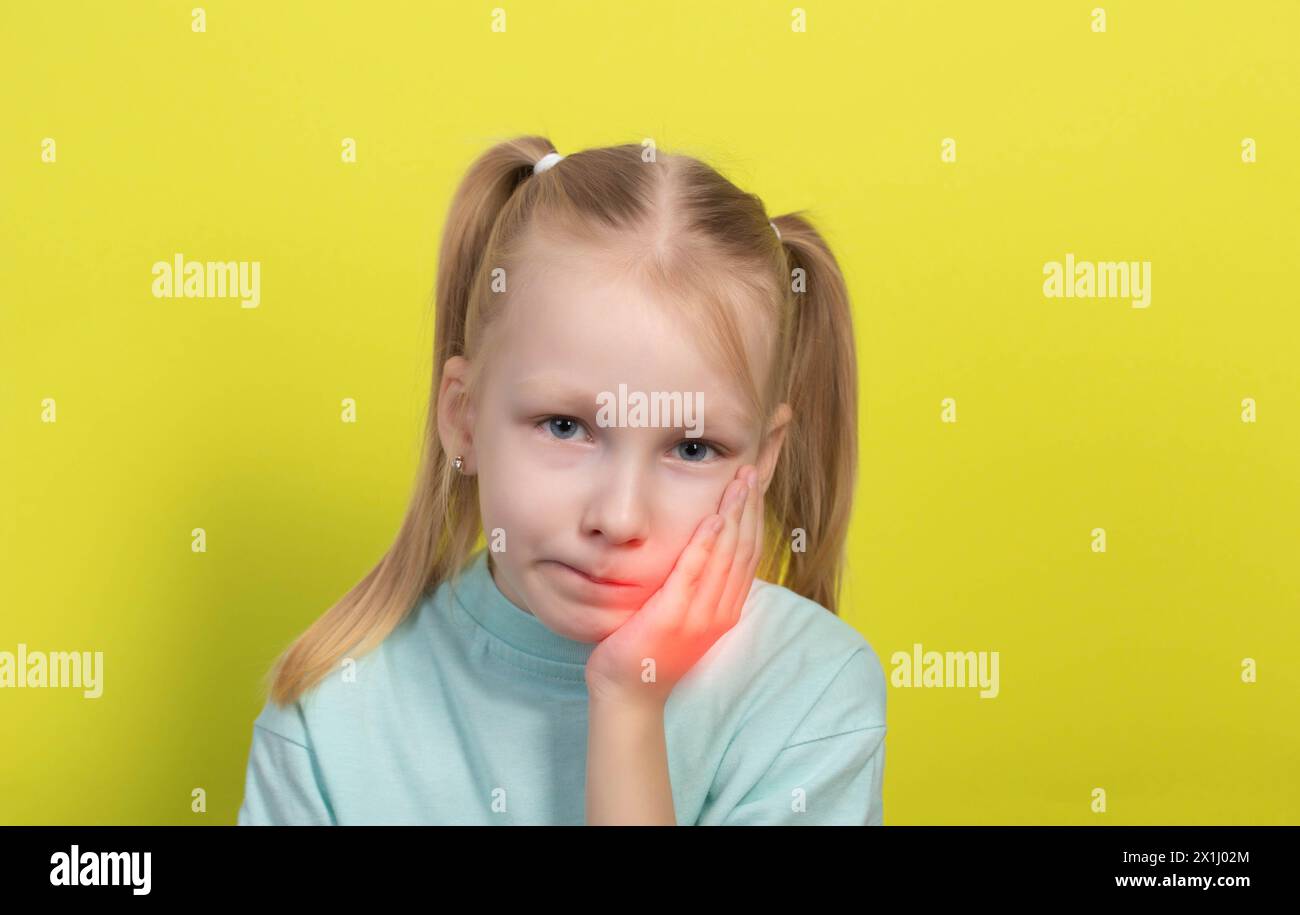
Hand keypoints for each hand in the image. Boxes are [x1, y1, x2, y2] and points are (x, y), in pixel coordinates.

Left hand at [585, 463, 764, 709]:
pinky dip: (706, 545)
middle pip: (743, 550)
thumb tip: (705, 552)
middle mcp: (720, 612)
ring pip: (726, 557)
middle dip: (748, 509)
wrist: (628, 691)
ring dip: (735, 517)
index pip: (748, 556)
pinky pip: (694, 574)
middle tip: (750, 474)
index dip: (753, 519)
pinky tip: (713, 519)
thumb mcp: (685, 616)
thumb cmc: (650, 650)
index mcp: (726, 610)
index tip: (753, 488)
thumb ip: (699, 588)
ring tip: (738, 484)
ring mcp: (699, 617)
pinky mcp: (673, 618)